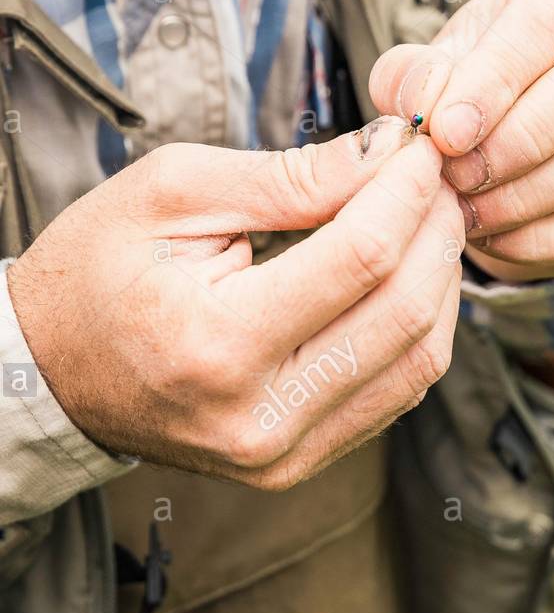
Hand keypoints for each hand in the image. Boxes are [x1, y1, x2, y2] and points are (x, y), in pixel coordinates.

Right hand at [8, 121, 463, 488]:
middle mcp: (258, 416)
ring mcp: (282, 455)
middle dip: (437, 230)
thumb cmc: (98, 270)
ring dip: (441, 281)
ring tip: (427, 220)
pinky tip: (407, 278)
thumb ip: (288, 177)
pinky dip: (417, 330)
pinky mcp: (297, 465)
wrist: (52, 371)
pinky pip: (395, 395)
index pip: (361, 258)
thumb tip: (386, 151)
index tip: (417, 146)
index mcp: (215, 342)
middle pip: (405, 314)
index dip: (406, 191)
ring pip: (418, 363)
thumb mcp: (173, 193)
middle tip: (435, 176)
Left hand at [370, 0, 553, 280]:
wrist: (533, 135)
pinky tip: (503, 241)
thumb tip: (423, 102)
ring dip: (527, 197)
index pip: (546, 20)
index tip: (444, 133)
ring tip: (469, 213)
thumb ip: (414, 77)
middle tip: (457, 180)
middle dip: (516, 143)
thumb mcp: (439, 68)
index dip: (493, 81)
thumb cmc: (483, 86)